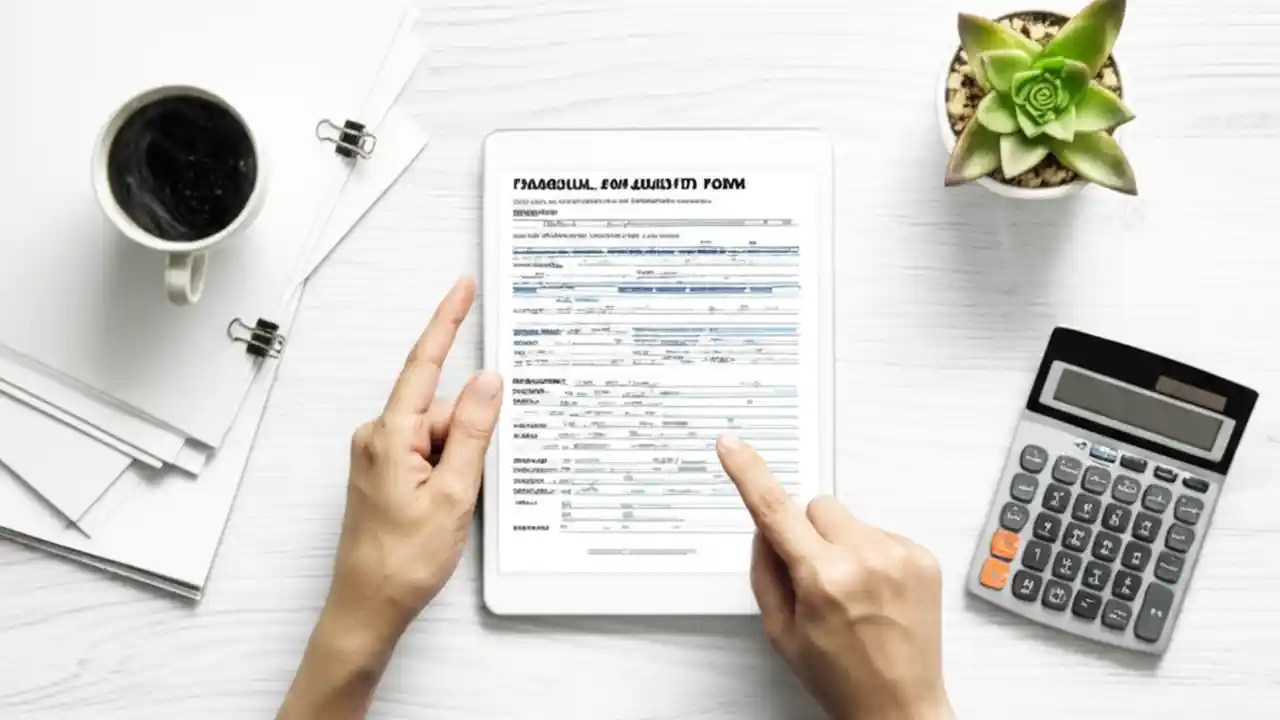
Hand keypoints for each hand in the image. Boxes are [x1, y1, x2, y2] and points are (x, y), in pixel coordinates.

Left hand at [280, 277, 501, 719]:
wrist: (368, 606)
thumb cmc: (402, 560)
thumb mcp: (453, 493)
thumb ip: (472, 431)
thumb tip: (487, 381)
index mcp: (390, 435)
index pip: (425, 364)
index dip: (446, 321)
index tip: (461, 288)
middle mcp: (377, 436)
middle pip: (441, 410)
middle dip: (466, 438)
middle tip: (466, 486)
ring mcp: (378, 454)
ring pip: (438, 434)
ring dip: (456, 462)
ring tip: (447, 508)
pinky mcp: (383, 471)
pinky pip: (427, 452)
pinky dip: (445, 470)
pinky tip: (442, 505)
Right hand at [716, 434, 952, 719]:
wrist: (900, 706)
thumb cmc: (840, 677)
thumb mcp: (780, 630)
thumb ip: (764, 570)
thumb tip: (764, 526)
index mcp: (822, 580)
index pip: (774, 511)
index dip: (748, 473)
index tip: (731, 445)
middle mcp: (864, 560)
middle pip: (814, 507)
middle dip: (805, 532)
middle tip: (812, 577)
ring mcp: (899, 556)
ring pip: (847, 518)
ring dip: (840, 543)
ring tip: (851, 593)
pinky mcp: (922, 557)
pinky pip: (879, 532)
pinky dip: (870, 554)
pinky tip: (875, 593)